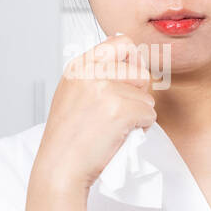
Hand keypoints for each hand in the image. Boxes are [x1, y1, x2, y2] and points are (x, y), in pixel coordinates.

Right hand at [31, 34, 156, 194]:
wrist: (61, 166)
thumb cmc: (69, 137)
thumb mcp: (74, 94)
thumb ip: (97, 76)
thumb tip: (131, 63)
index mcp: (78, 66)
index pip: (121, 43)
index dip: (133, 61)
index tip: (130, 79)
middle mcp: (91, 73)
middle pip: (140, 71)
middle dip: (139, 94)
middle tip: (121, 112)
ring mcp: (106, 90)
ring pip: (147, 96)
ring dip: (140, 114)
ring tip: (116, 126)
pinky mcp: (121, 110)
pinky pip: (150, 115)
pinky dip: (141, 128)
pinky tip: (120, 135)